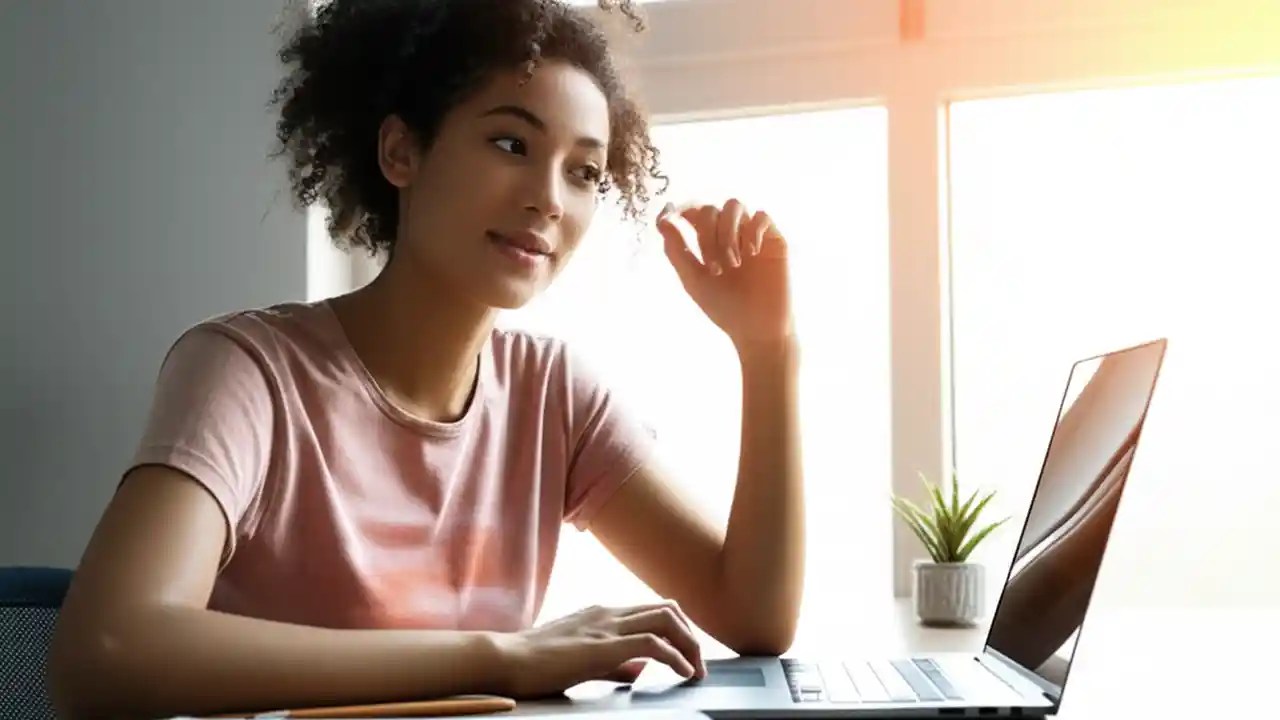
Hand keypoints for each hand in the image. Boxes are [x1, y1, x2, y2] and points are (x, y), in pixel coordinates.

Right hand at [495, 600, 707, 698]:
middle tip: (698, 662)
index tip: (689, 654)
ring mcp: (606, 626)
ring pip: (666, 619)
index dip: (678, 630)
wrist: (504, 658)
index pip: (652, 610)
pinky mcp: (603, 646)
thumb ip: (613, 664)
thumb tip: (641, 670)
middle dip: (691, 635)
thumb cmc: (534, 663)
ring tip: (696, 669)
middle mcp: (608, 613)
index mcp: (602, 614)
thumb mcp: (580, 658)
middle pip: (668, 609)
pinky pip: (652, 643)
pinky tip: (683, 672)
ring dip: (689, 644)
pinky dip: (675, 656)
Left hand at [657, 198, 793, 350]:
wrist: (757, 330)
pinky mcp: (774, 239)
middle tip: (715, 268)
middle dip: (706, 235)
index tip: (667, 219)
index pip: (692, 212)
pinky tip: (751, 254)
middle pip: (710, 209)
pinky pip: (761, 215)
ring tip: (732, 263)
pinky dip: (752, 230)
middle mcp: (729, 234)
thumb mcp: (693, 280)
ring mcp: (751, 234)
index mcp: (708, 242)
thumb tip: (662, 219)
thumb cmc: (725, 308)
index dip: (678, 210)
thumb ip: (676, 250)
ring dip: (726, 232)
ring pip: (734, 205)